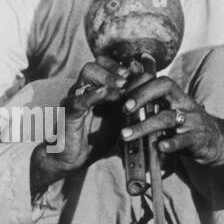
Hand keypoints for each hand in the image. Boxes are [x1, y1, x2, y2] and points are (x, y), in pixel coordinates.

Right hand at [30, 56, 129, 195]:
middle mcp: (83, 89)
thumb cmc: (94, 140)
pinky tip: (108, 94)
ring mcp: (75, 98)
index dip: (122, 65)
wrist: (71, 160)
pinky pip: (80, 99)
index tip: (139, 72)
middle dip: (115, 67)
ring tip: (122, 86)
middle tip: (130, 76)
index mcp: (95, 89)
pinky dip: (94, 94)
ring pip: (88, 73)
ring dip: (108, 77)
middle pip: (97, 63)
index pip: (106, 65)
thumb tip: (154, 98)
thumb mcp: (118, 122)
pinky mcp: (69, 113)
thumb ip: (131, 108)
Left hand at [120, 72, 223, 168]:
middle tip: (124, 109)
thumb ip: (154, 101)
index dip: (141, 84)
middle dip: (142, 96)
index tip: (123, 96)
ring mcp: (192, 121)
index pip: (160, 80)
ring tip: (126, 135)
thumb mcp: (173, 110)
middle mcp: (184, 103)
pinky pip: (183, 140)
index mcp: (177, 95)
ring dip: (144, 126)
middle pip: (165, 89)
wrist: (218, 142)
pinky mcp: (198, 139)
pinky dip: (170, 143)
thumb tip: (132, 83)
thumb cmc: (187, 125)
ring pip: (167, 118)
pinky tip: (159, 147)